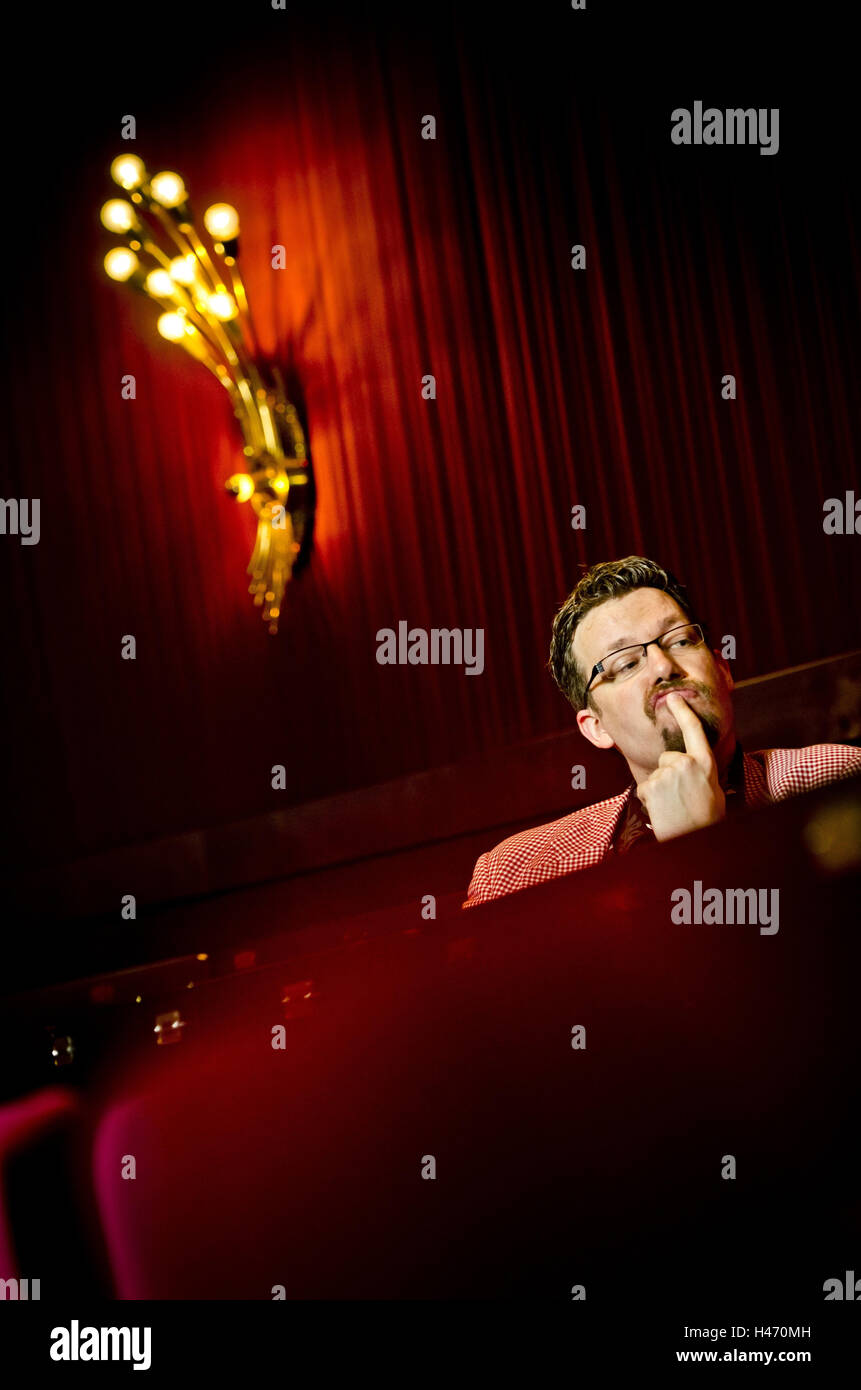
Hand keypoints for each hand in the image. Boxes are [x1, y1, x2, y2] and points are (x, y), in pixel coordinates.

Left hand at [637, 692, 725, 841]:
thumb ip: (699, 771)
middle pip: (668, 757)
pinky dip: (650, 799)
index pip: (693, 730)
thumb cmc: (706, 818)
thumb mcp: (712, 788)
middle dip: (669, 773)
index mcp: (705, 763)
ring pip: (656, 774)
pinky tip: (662, 810)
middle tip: (681, 795)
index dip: (683, 711)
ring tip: (673, 805)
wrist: (694, 838)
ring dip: (660, 789)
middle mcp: (686, 763)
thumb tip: (690, 765)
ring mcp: (667, 773)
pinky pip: (645, 788)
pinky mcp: (651, 785)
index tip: (673, 697)